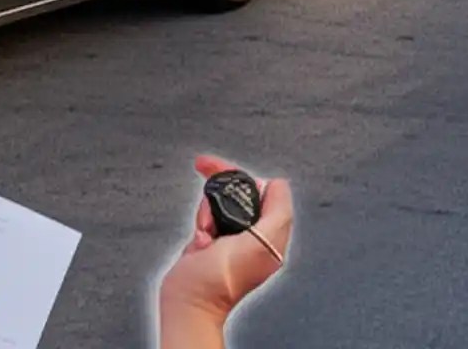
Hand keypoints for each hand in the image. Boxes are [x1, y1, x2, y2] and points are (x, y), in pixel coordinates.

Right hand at [160, 155, 293, 330]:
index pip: (265, 191)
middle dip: (220, 190)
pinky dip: (200, 221)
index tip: (222, 169)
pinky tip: (200, 241)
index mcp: (272, 235)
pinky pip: (206, 216)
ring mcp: (232, 238)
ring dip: (207, 211)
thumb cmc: (221, 281)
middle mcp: (255, 235)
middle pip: (240, 193)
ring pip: (219, 202)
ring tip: (207, 232)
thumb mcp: (259, 243)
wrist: (188, 300)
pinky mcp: (212, 240)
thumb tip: (279, 184)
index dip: (245, 178)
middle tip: (203, 168)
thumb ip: (278, 213)